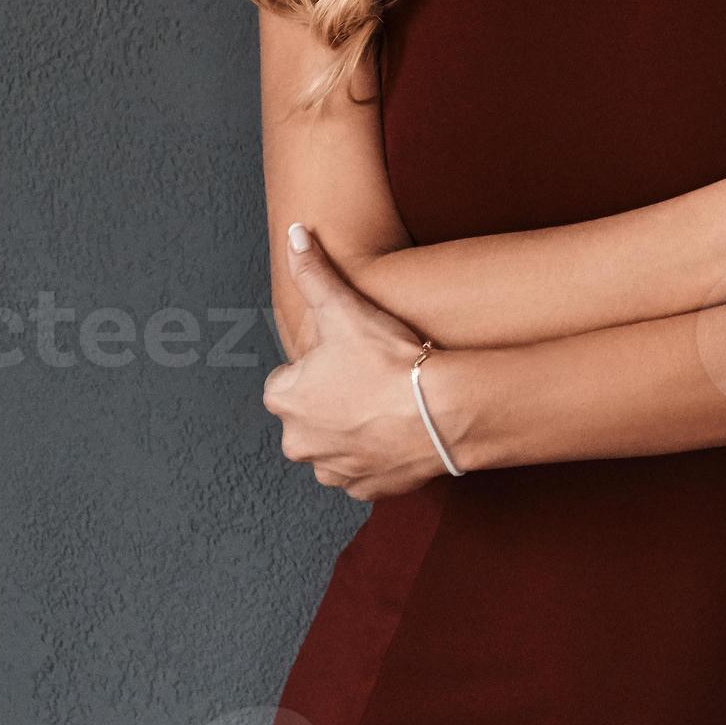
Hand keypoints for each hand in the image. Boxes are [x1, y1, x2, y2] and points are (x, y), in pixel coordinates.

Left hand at [259, 224, 444, 501]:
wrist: (441, 411)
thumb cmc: (389, 361)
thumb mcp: (345, 308)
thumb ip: (314, 273)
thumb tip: (294, 236)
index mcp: (284, 401)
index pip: (289, 381)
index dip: (320, 366)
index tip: (347, 358)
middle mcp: (298, 443)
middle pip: (310, 416)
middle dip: (333, 401)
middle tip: (369, 379)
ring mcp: (331, 471)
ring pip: (335, 445)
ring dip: (353, 430)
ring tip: (386, 405)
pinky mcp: (364, 489)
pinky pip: (363, 471)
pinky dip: (376, 456)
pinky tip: (398, 432)